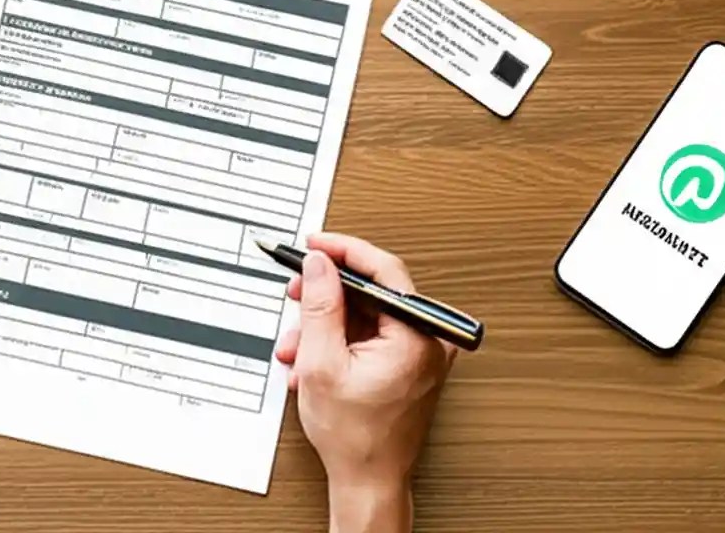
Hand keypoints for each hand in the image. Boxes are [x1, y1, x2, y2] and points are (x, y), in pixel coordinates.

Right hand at [275, 233, 456, 532]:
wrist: (368, 480)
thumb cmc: (356, 439)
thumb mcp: (322, 364)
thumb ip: (320, 306)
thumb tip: (320, 264)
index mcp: (416, 336)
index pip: (383, 269)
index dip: (343, 251)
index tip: (316, 244)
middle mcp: (427, 341)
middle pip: (371, 292)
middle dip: (325, 296)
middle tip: (297, 293)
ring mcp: (419, 353)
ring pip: (365, 315)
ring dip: (324, 325)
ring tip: (296, 347)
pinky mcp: (407, 364)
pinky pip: (370, 336)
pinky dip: (338, 342)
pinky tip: (313, 360)